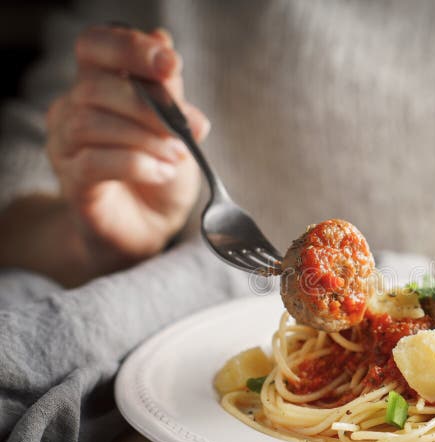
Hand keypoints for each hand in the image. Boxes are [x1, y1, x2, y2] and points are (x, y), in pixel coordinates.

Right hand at [45, 25, 209, 267]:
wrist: (150, 227)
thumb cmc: (163, 171)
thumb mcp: (177, 128)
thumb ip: (169, 91)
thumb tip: (162, 40)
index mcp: (100, 84)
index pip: (96, 45)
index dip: (129, 48)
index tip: (170, 64)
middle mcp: (73, 108)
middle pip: (95, 86)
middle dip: (150, 106)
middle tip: (187, 131)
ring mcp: (67, 146)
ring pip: (92, 123)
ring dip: (145, 139)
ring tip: (176, 157)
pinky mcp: (73, 182)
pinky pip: (94, 163)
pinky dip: (137, 164)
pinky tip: (162, 173)